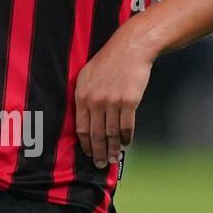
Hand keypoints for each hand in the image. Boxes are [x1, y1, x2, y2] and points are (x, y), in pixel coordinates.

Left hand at [74, 23, 155, 168]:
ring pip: (112, 133)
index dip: (86, 144)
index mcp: (82, 96)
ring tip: (113, 157)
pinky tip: (126, 143)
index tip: (89, 154)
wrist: (131, 48)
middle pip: (96, 134)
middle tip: (100, 164)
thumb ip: (83, 97)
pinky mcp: (129, 101)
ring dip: (113, 148)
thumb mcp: (87, 75)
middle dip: (98, 152)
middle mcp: (95, 101)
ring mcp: (112, 102)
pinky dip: (126, 137)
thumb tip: (84, 122)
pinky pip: (126, 126)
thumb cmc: (109, 61)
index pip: (81, 128)